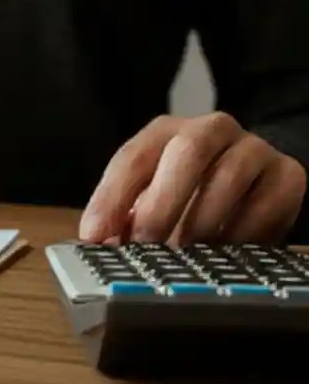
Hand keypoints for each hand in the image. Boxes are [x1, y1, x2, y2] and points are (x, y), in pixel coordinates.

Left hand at [80, 113, 305, 244]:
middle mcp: (211, 129)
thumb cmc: (189, 195)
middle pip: (188, 151)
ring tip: (184, 254)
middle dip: (161, 202)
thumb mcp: (150, 201)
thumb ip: (124, 218)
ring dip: (201, 221)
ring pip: (230, 175)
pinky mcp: (287, 175)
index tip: (94, 235)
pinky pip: (266, 203)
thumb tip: (99, 247)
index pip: (133, 157)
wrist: (255, 185)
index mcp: (166, 132)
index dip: (110, 196)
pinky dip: (242, 232)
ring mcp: (253, 148)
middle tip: (145, 244)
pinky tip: (223, 253)